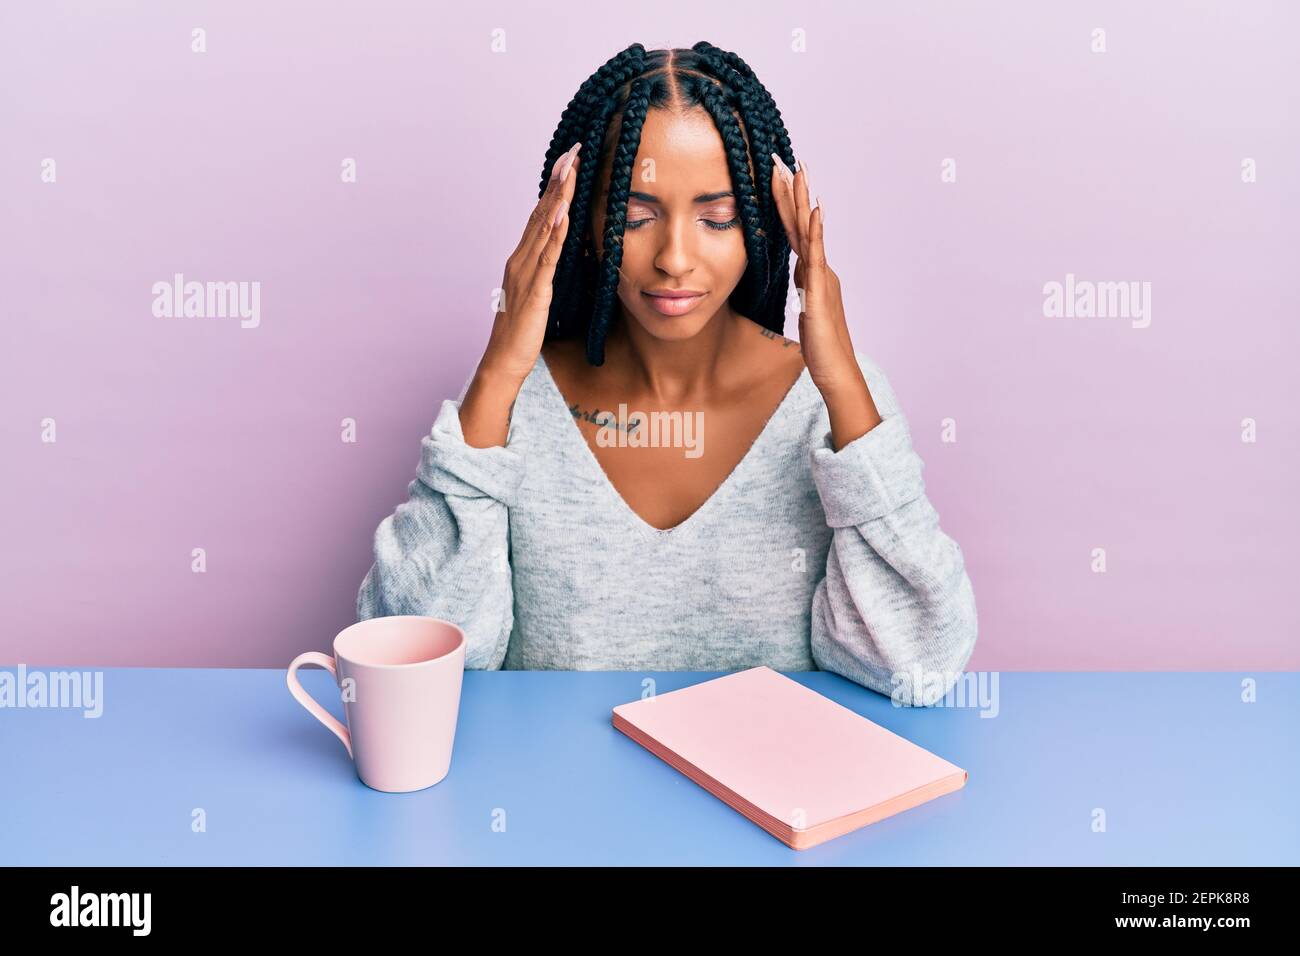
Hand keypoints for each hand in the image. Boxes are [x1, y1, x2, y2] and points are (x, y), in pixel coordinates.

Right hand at [460, 142, 580, 447]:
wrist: (505, 360)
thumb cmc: (522, 331)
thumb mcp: (538, 292)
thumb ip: (546, 269)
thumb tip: (562, 248)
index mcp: (523, 258)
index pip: (541, 215)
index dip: (555, 187)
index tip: (569, 160)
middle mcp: (520, 258)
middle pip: (541, 212)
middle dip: (557, 181)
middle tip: (572, 151)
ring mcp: (525, 273)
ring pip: (543, 228)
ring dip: (557, 198)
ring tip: (569, 171)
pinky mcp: (534, 291)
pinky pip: (546, 258)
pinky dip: (554, 235)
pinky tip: (562, 216)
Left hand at [769, 154, 860, 395]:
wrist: (836, 368)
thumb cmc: (821, 345)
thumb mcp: (807, 310)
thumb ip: (805, 288)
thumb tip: (800, 274)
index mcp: (812, 273)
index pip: (795, 231)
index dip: (785, 204)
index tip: (777, 177)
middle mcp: (819, 268)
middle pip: (801, 222)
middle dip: (792, 190)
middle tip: (782, 158)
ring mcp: (821, 276)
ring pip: (808, 230)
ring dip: (802, 199)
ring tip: (798, 170)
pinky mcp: (820, 289)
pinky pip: (817, 254)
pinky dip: (816, 230)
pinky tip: (815, 210)